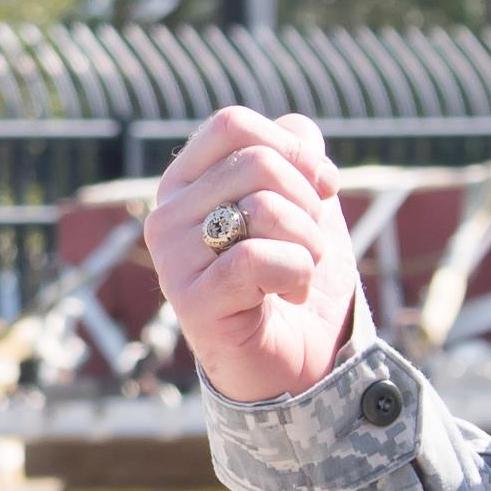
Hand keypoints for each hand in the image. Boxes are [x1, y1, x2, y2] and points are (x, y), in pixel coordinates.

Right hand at [153, 107, 361, 404]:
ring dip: (309, 243)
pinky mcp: (192, 301)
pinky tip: (290, 296)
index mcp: (185, 184)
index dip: (291, 147)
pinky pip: (259, 258)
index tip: (323, 188)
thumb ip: (295, 157)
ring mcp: (173, 259)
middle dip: (308, 203)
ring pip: (263, 207)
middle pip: (257, 163)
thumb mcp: (303, 206)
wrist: (295, 366)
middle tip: (310, 244)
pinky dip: (297, 274)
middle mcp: (166, 215)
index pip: (231, 125)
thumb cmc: (293, 281)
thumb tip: (299, 132)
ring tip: (300, 274)